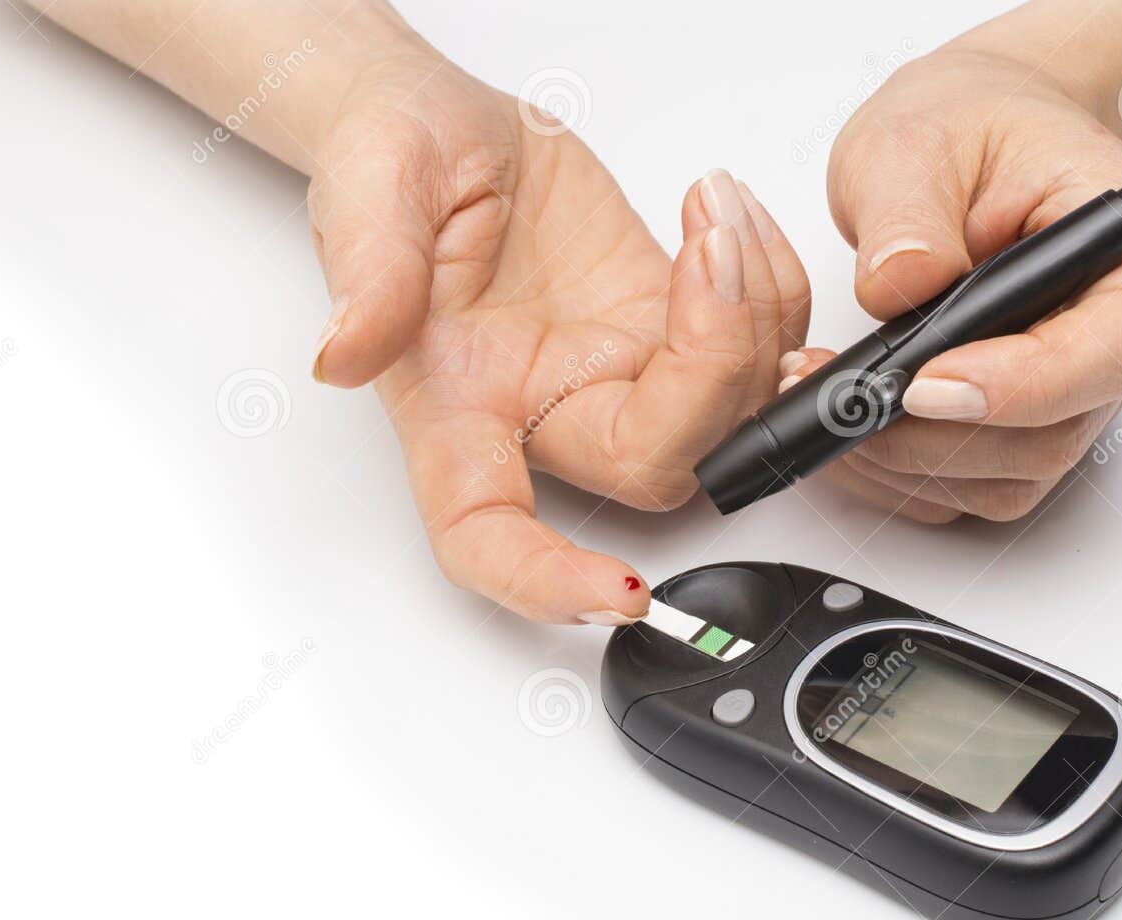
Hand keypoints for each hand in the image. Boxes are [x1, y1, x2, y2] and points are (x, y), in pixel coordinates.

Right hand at [308, 50, 808, 621]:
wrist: (446, 123)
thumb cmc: (395, 160)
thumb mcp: (371, 187)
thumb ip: (369, 270)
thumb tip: (346, 350)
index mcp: (458, 406)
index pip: (489, 537)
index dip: (549, 583)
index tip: (619, 594)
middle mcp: (545, 409)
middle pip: (657, 466)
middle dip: (715, 369)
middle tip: (710, 250)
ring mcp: (616, 374)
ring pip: (730, 413)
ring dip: (759, 316)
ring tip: (717, 212)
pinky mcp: (666, 329)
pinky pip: (755, 349)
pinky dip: (775, 290)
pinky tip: (732, 219)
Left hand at [782, 46, 1121, 523]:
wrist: (957, 146)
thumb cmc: (963, 129)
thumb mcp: (915, 140)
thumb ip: (909, 211)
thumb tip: (900, 283)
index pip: (1120, 347)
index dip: (1025, 384)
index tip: (926, 383)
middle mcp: (1111, 339)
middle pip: (1052, 434)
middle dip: (934, 434)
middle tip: (835, 398)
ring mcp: (1065, 396)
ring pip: (1005, 479)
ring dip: (903, 462)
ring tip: (822, 399)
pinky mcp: (1013, 431)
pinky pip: (964, 488)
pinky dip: (894, 473)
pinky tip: (842, 421)